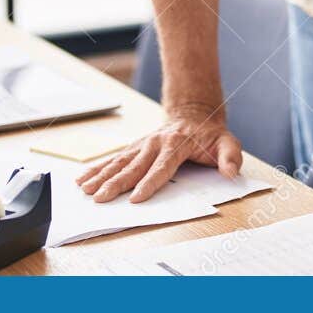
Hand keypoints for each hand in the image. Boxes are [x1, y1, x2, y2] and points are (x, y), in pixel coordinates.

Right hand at [76, 108, 242, 202]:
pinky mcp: (134, 147)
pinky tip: (82, 178)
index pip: (161, 167)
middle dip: (116, 183)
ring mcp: (142, 144)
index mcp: (176, 145)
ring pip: (119, 162)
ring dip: (101, 176)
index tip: (136, 198)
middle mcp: (155, 143)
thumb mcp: (227, 142)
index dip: (149, 183)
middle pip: (134, 166)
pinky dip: (96, 168)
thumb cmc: (210, 135)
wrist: (194, 114)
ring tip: (85, 189)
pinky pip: (113, 158)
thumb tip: (230, 172)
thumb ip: (230, 157)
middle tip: (101, 198)